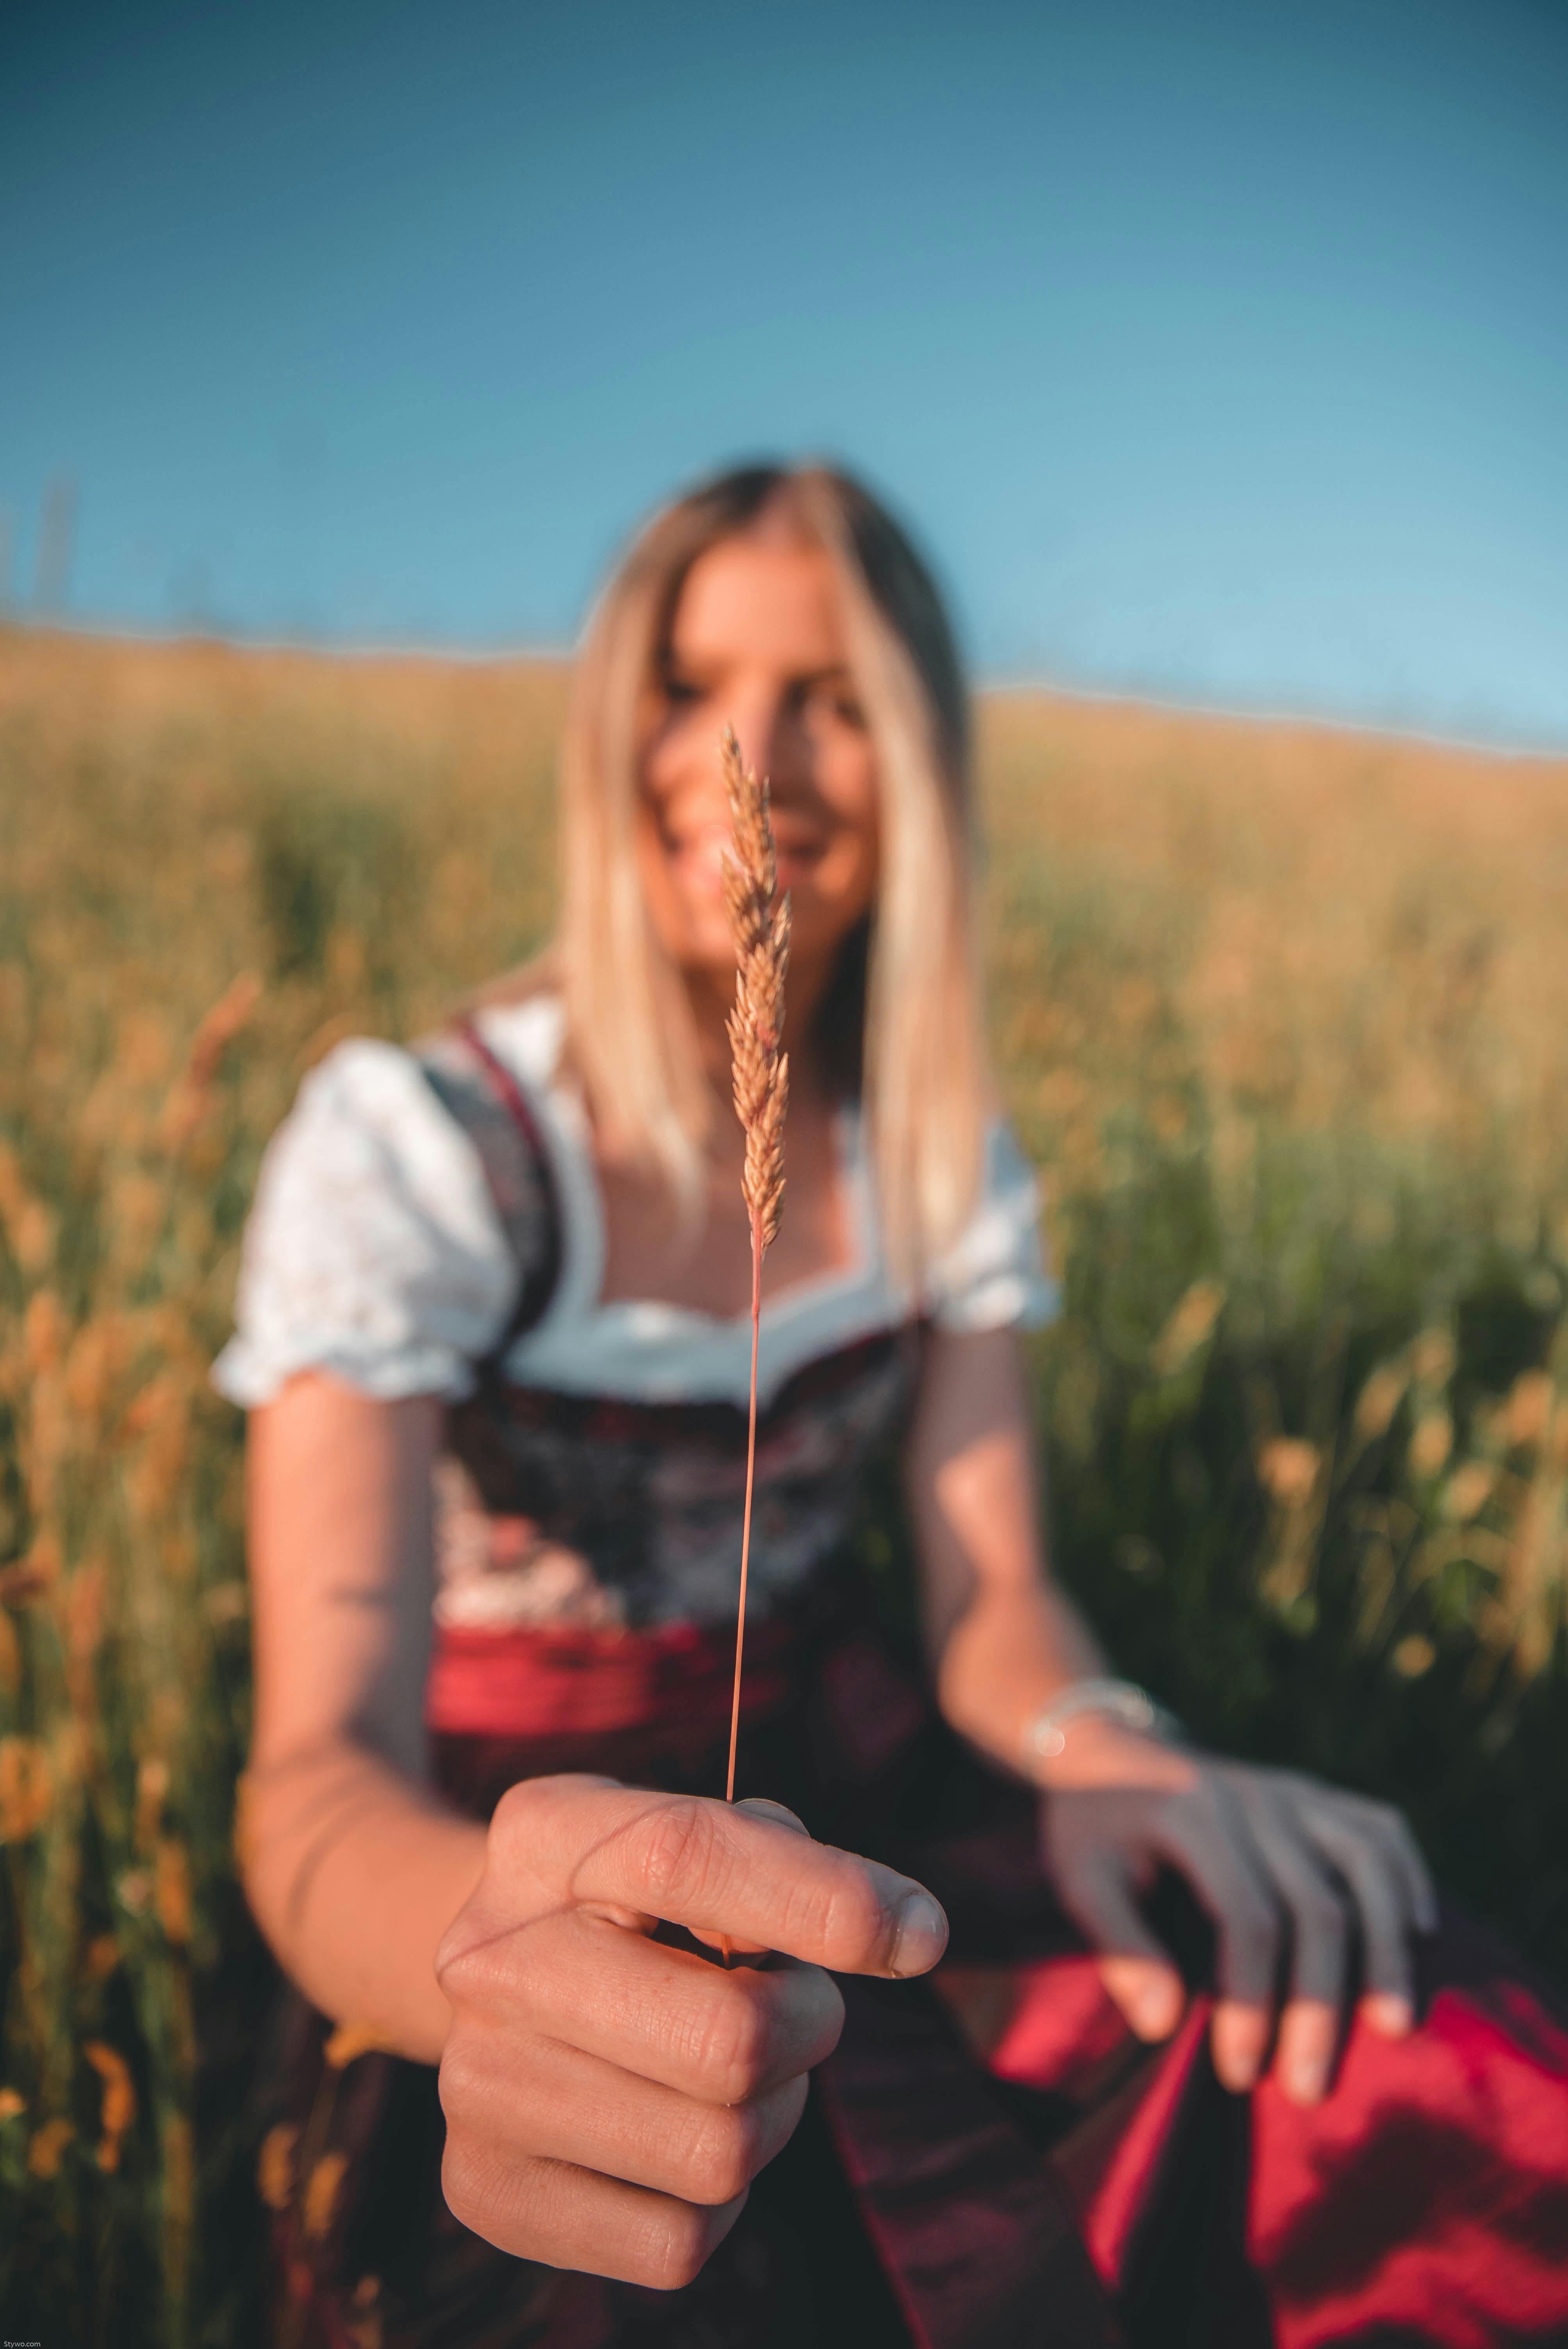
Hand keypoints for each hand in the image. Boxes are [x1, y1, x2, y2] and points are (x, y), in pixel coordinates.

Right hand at [435, 1774, 948, 2288]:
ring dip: (773, 2116)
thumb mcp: (693, 1831)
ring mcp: (476, 2084)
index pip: (686, 1856)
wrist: (504, 1981)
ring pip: (720, 2156)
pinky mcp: (486, 2191)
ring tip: (734, 2073)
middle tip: (799, 2007)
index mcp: (542, 1835)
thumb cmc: (641, 1898)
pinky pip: (679, 2243)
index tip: (923, 1934)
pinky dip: (717, 2204)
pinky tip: (680, 2137)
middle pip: (729, 2040)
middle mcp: (487, 1959)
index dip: (823, 1899)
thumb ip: (787, 1855)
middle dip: (810, 2027)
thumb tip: (910, 1935)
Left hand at [1038, 1722, 1437, 2104]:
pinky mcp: (1315, 1793)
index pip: (1246, 1917)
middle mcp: (1254, 1796)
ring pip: (1364, 1864)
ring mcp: (1292, 1790)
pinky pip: (1379, 1828)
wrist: (1107, 1751)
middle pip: (1315, 1904)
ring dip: (1385, 1948)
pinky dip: (1408, 1876)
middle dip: (1319, 2005)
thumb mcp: (1079, 1879)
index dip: (1250, 2001)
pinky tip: (1420, 1933)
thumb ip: (1118, 1947)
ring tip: (1393, 2027)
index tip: (1239, 2072)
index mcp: (1193, 1814)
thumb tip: (1164, 2025)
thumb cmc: (1091, 1829)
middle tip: (1309, 2089)